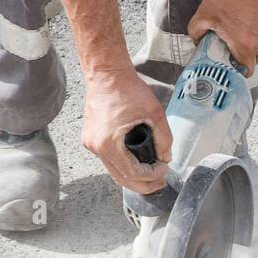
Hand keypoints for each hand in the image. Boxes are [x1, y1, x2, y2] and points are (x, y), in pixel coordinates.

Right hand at [82, 67, 172, 193]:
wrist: (106, 73)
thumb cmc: (127, 89)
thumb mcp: (155, 113)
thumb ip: (164, 139)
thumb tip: (166, 158)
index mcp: (109, 143)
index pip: (132, 173)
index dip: (151, 176)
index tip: (164, 169)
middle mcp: (96, 147)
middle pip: (121, 178)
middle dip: (142, 184)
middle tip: (159, 184)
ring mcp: (91, 144)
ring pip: (114, 171)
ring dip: (132, 177)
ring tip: (151, 177)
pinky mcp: (90, 139)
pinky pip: (108, 160)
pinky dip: (123, 165)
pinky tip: (136, 165)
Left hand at [188, 0, 257, 73]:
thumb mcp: (205, 12)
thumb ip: (197, 33)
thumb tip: (197, 42)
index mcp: (246, 45)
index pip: (245, 71)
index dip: (237, 69)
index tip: (231, 63)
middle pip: (255, 58)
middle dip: (244, 52)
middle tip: (234, 38)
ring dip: (254, 38)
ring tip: (244, 19)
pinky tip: (254, 11)